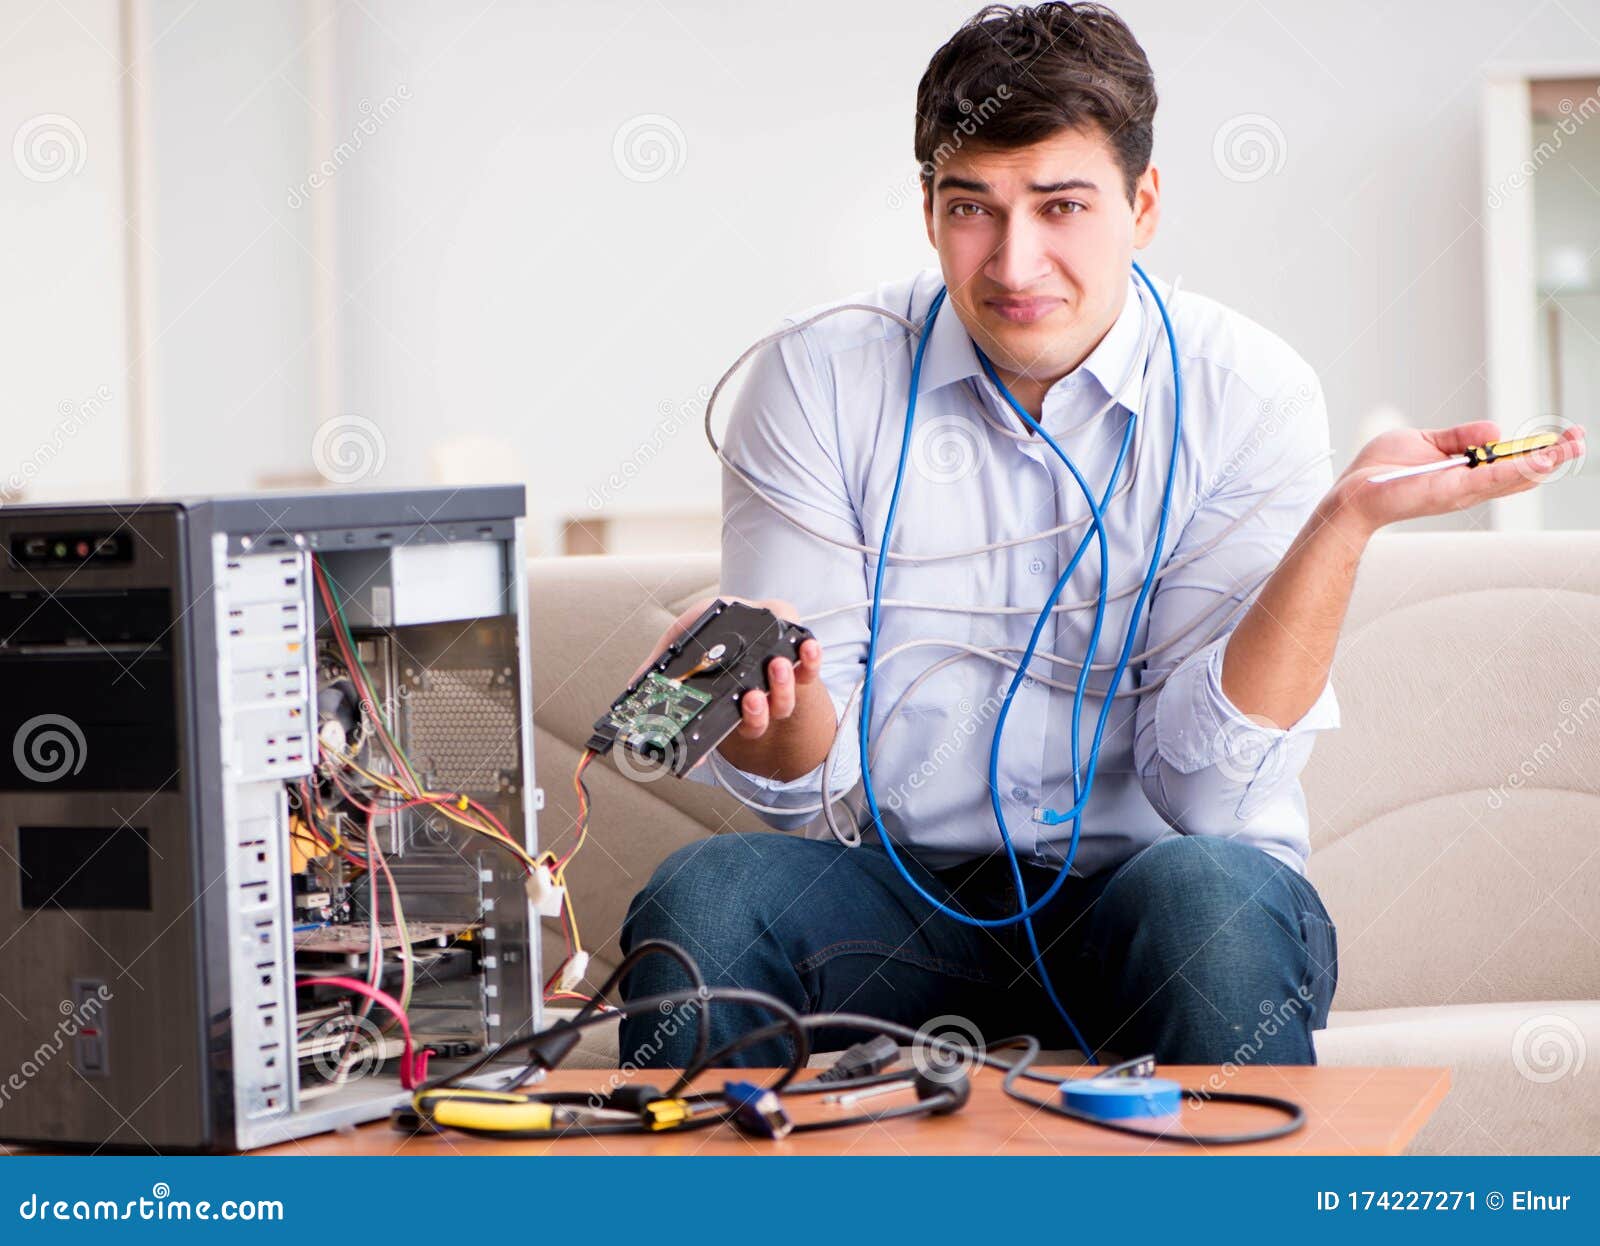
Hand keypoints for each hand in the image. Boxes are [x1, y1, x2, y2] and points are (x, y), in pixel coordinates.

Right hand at [633, 595, 823, 742]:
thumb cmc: (717, 631)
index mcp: (725, 705)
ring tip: (776, 666)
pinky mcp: (801, 665)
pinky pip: (810, 670)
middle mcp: (753, 701)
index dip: (704, 750)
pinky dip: (810, 660)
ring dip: (781, 686)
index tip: (695, 755)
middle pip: (756, 722)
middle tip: (750, 698)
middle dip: (754, 713)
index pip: (715, 735)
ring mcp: (778, 686)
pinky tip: (807, 648)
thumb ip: (660, 664)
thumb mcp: (681, 641)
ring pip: (783, 701)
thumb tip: (634, 684)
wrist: (755, 616)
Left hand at [1325, 421, 1585, 535]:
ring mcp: (1461, 492)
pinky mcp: (1449, 492)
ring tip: (1571, 448)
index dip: (1540, 451)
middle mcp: (1469, 486)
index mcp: (1466, 474)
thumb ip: (1461, 437)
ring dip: (1544, 462)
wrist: (1352, 492)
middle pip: (1521, 473)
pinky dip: (1515, 470)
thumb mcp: (1425, 442)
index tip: (1566, 436)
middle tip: (1581, 440)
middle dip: (1553, 457)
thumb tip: (1496, 430)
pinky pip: (1488, 479)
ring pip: (1512, 477)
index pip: (1512, 464)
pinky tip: (1540, 461)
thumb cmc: (1382, 470)